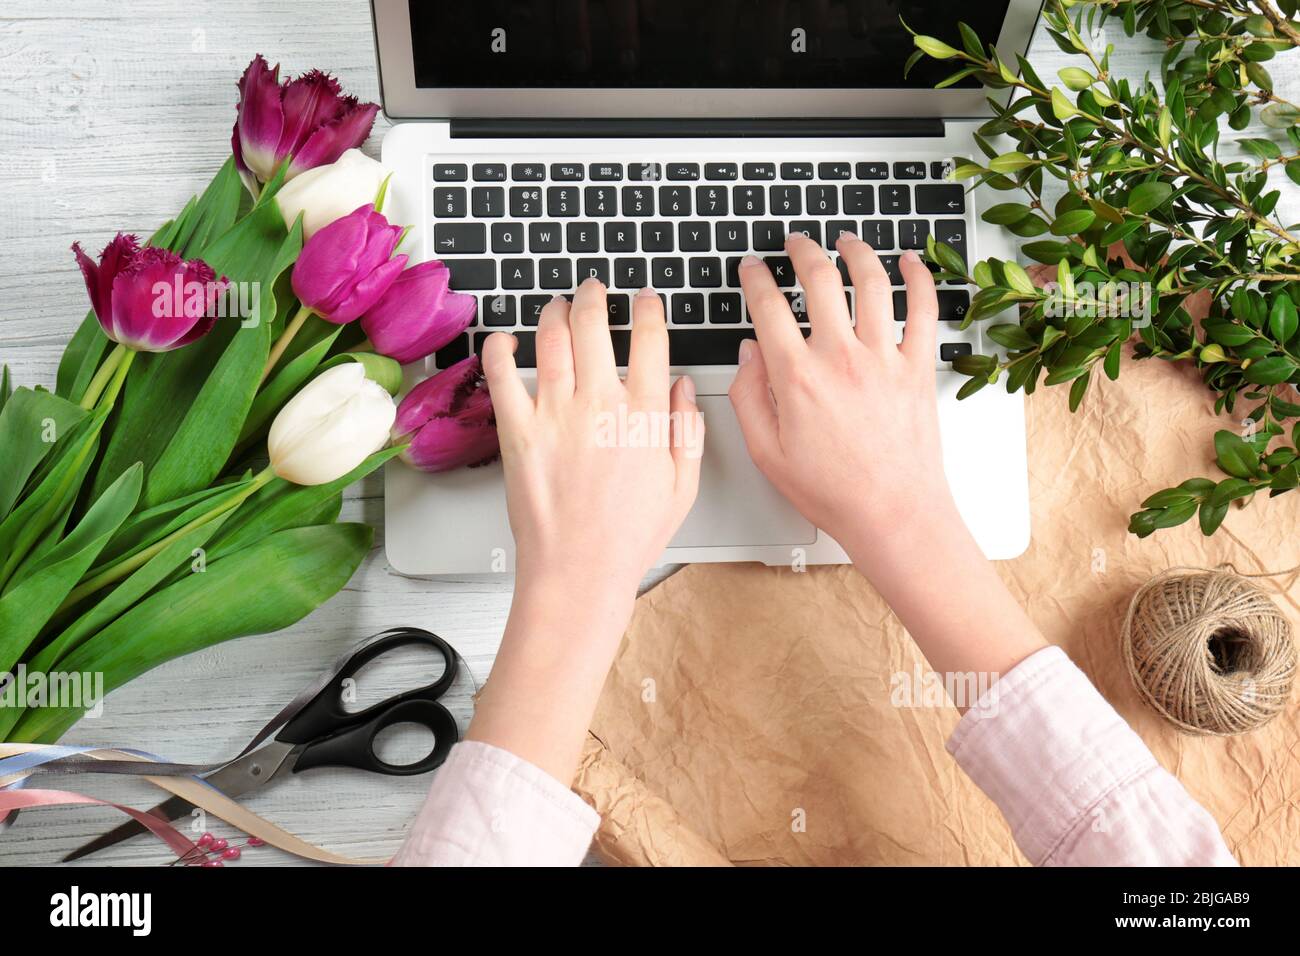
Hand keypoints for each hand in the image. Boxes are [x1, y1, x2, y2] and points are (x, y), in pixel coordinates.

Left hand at [483, 279, 703, 599]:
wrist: (578, 571)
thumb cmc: (628, 537)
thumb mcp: (682, 486)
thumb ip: (687, 430)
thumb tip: (681, 388)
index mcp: (643, 415)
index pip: (650, 339)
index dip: (648, 309)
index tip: (644, 300)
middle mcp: (599, 405)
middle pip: (594, 324)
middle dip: (594, 295)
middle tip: (593, 290)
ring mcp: (555, 415)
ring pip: (551, 336)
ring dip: (554, 310)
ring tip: (557, 305)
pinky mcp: (518, 431)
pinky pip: (502, 374)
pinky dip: (500, 348)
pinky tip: (505, 339)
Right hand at [731, 233, 1044, 691]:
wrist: (893, 514)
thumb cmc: (833, 491)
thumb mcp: (767, 452)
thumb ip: (748, 398)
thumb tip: (748, 356)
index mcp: (797, 378)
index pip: (768, 308)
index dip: (756, 279)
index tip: (752, 269)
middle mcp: (841, 358)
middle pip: (820, 280)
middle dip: (803, 251)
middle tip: (796, 243)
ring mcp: (884, 358)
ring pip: (871, 283)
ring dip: (856, 253)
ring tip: (847, 241)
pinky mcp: (918, 368)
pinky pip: (923, 310)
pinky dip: (919, 278)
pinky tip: (910, 262)